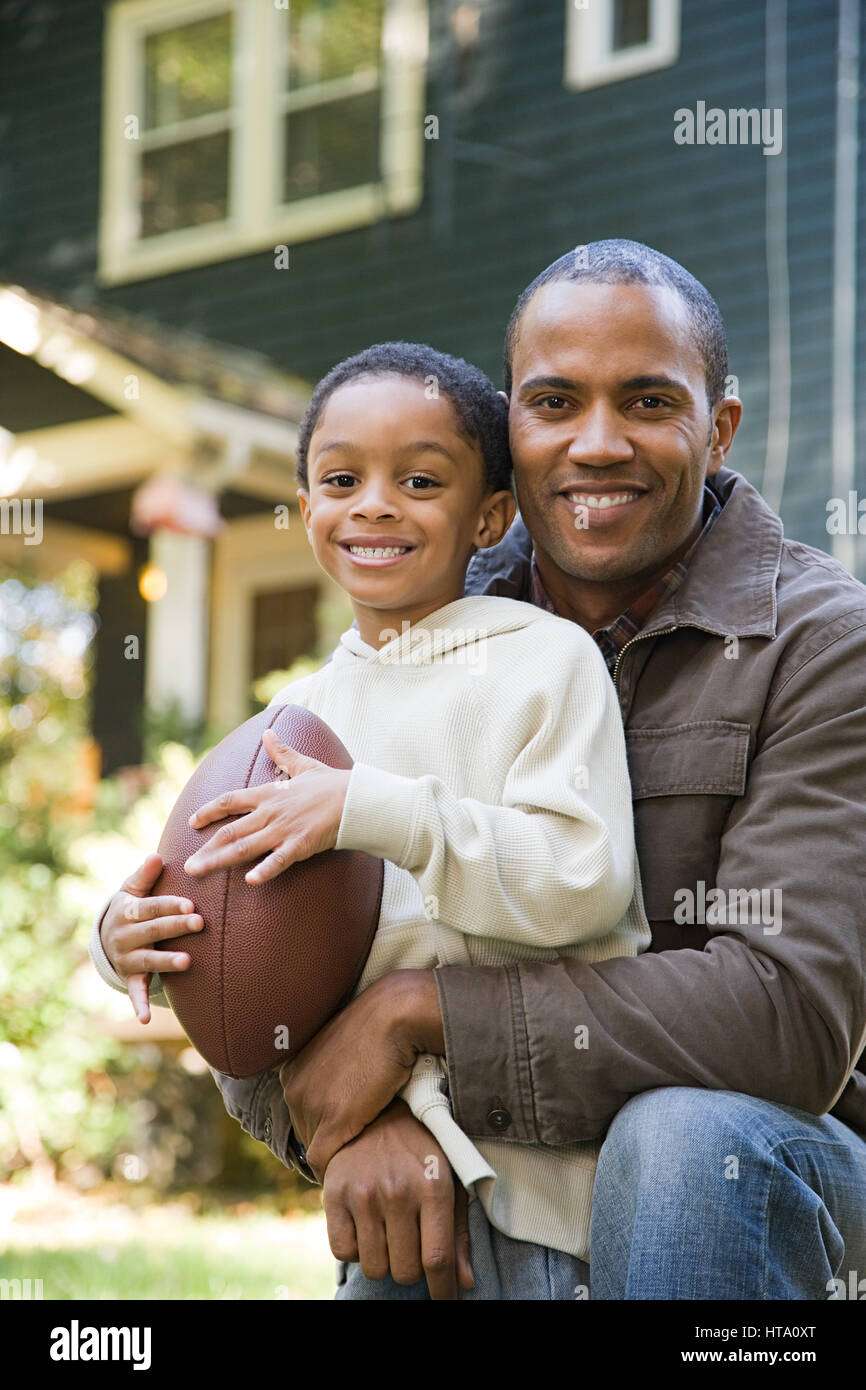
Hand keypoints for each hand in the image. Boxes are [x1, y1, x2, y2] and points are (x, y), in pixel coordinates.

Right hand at [99, 853, 202, 1022]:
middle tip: (200, 923)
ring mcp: (126, 958)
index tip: (191, 904)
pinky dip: (139, 1005)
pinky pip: (134, 992)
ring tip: (187, 961)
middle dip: (176, 927)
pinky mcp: (130, 977)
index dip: (170, 905)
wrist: (105, 938)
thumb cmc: (130, 908)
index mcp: (127, 911)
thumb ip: (144, 875)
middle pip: (153, 931)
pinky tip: (145, 1019)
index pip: (150, 908)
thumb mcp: (131, 889)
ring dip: (166, 962)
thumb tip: (156, 856)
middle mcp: (124, 936)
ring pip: (148, 960)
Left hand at [182, 728, 349, 882]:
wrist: (358, 798)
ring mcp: (284, 829)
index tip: (192, 822)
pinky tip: (249, 881)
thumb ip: (282, 752)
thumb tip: (268, 732)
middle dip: (206, 848)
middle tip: (186, 866)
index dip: (209, 811)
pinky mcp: (300, 844)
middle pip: (230, 830)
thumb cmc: (333, 783)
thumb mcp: (304, 764)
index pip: (231, 800)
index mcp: (270, 793)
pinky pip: (278, 860)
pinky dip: (264, 870)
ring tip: (197, 872)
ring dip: (218, 860)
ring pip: (244, 847)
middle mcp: (271, 812)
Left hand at [280, 970, 444, 1177]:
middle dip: (329, 1140)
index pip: (300, 1112)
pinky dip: (334, 1170)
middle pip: (305, 1132)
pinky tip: (354, 1171)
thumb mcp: (340, 1048)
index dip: (322, 1124)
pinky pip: (322, 1161)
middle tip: (356, 1146)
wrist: (394, 1016)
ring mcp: (311, 1105)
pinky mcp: (333, 1121)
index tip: (345, 1131)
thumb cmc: (377, 1027)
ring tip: (361, 1157)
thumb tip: (341, 1090)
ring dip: (336, 1155)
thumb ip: (331, 1070)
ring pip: (314, 1149)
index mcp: (292, 1069)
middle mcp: (293, 1088)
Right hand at [323, 1100, 473, 1299]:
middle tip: (410, 1245)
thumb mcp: (449, 1182)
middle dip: (411, 1268)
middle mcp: (398, 1190)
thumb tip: (464, 1282)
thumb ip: (457, 1233)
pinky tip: (366, 1228)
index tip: (443, 1300)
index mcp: (433, 1187)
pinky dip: (355, 1250)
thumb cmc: (421, 1154)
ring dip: (384, 1261)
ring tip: (389, 1234)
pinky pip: (343, 1253)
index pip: (437, 1259)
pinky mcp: (335, 1195)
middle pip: (405, 1270)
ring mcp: (363, 1193)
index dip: (442, 1290)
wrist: (376, 1115)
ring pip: (375, 1267)